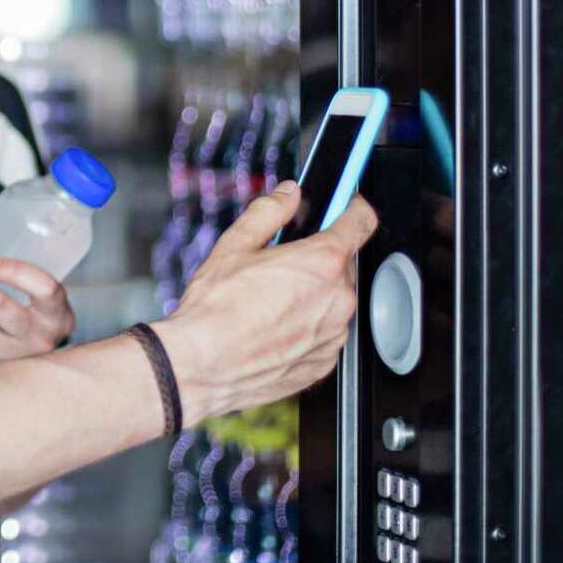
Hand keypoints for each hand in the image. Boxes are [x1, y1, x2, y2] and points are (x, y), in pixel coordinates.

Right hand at [156, 183, 375, 422]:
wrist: (202, 367)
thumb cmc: (215, 311)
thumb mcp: (234, 245)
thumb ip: (268, 212)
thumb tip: (287, 195)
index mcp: (321, 262)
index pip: (360, 222)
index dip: (354, 207)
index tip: (349, 204)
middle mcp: (337, 299)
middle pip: (341, 266)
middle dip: (317, 261)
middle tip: (279, 267)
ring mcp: (334, 334)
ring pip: (333, 302)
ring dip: (313, 297)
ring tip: (270, 304)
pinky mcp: (324, 363)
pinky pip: (325, 335)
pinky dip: (307, 328)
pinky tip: (273, 328)